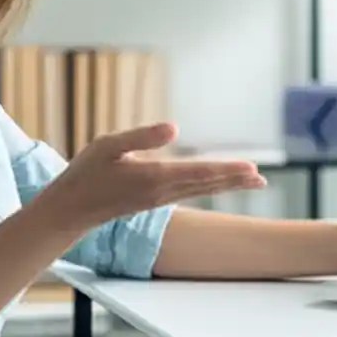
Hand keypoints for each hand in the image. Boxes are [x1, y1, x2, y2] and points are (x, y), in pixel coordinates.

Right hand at [39, 122, 266, 231]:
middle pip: (208, 184)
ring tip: (253, 181)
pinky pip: (192, 192)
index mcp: (154, 178)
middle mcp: (162, 192)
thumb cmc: (87, 172)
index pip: (199, 173)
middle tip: (263, 179)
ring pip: (202, 190)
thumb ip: (142, 137)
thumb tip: (174, 128)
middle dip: (236, 180)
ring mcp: (160, 198)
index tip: (252, 169)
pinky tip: (219, 183)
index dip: (228, 170)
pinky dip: (211, 187)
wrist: (72, 209)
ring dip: (228, 185)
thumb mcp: (110, 146)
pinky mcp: (155, 199)